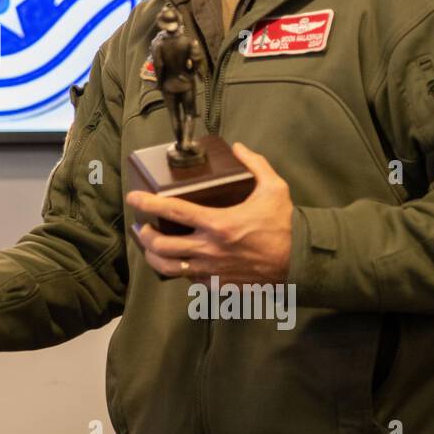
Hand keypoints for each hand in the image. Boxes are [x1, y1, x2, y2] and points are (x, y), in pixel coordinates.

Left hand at [126, 142, 292, 285]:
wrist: (300, 263)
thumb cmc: (285, 226)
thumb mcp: (275, 189)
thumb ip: (256, 164)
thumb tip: (239, 147)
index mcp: (218, 224)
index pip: (173, 211)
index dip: (148, 203)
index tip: (133, 198)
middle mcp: (210, 249)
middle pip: (162, 245)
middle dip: (145, 236)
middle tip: (142, 227)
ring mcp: (212, 271)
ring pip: (169, 268)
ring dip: (155, 257)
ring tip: (151, 247)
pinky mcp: (218, 286)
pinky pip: (189, 280)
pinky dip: (180, 270)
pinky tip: (179, 261)